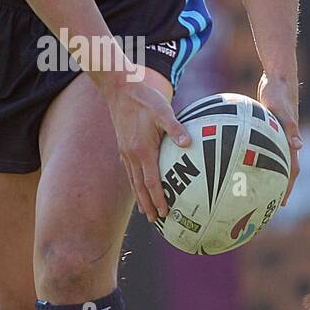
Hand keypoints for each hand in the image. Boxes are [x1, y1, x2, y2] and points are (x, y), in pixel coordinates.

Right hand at [106, 78, 190, 221]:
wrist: (120, 89)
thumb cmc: (144, 98)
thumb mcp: (163, 109)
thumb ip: (175, 127)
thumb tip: (189, 143)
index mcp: (142, 150)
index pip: (151, 181)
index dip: (158, 198)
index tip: (165, 212)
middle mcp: (131, 155)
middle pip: (140, 187)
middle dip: (148, 205)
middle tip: (156, 220)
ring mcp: (125, 151)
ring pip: (132, 181)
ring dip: (140, 197)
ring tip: (146, 212)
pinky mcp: (123, 146)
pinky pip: (129, 171)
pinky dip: (134, 184)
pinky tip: (138, 187)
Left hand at [257, 73, 301, 205]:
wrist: (278, 75)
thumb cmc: (279, 91)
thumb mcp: (282, 110)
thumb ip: (290, 127)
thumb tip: (300, 147)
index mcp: (289, 142)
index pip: (291, 171)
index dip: (287, 188)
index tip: (280, 205)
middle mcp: (283, 142)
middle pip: (281, 170)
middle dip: (274, 188)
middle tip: (263, 204)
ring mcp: (275, 136)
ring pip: (268, 159)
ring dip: (261, 173)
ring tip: (246, 186)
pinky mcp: (266, 129)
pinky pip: (256, 146)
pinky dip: (248, 154)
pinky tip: (232, 158)